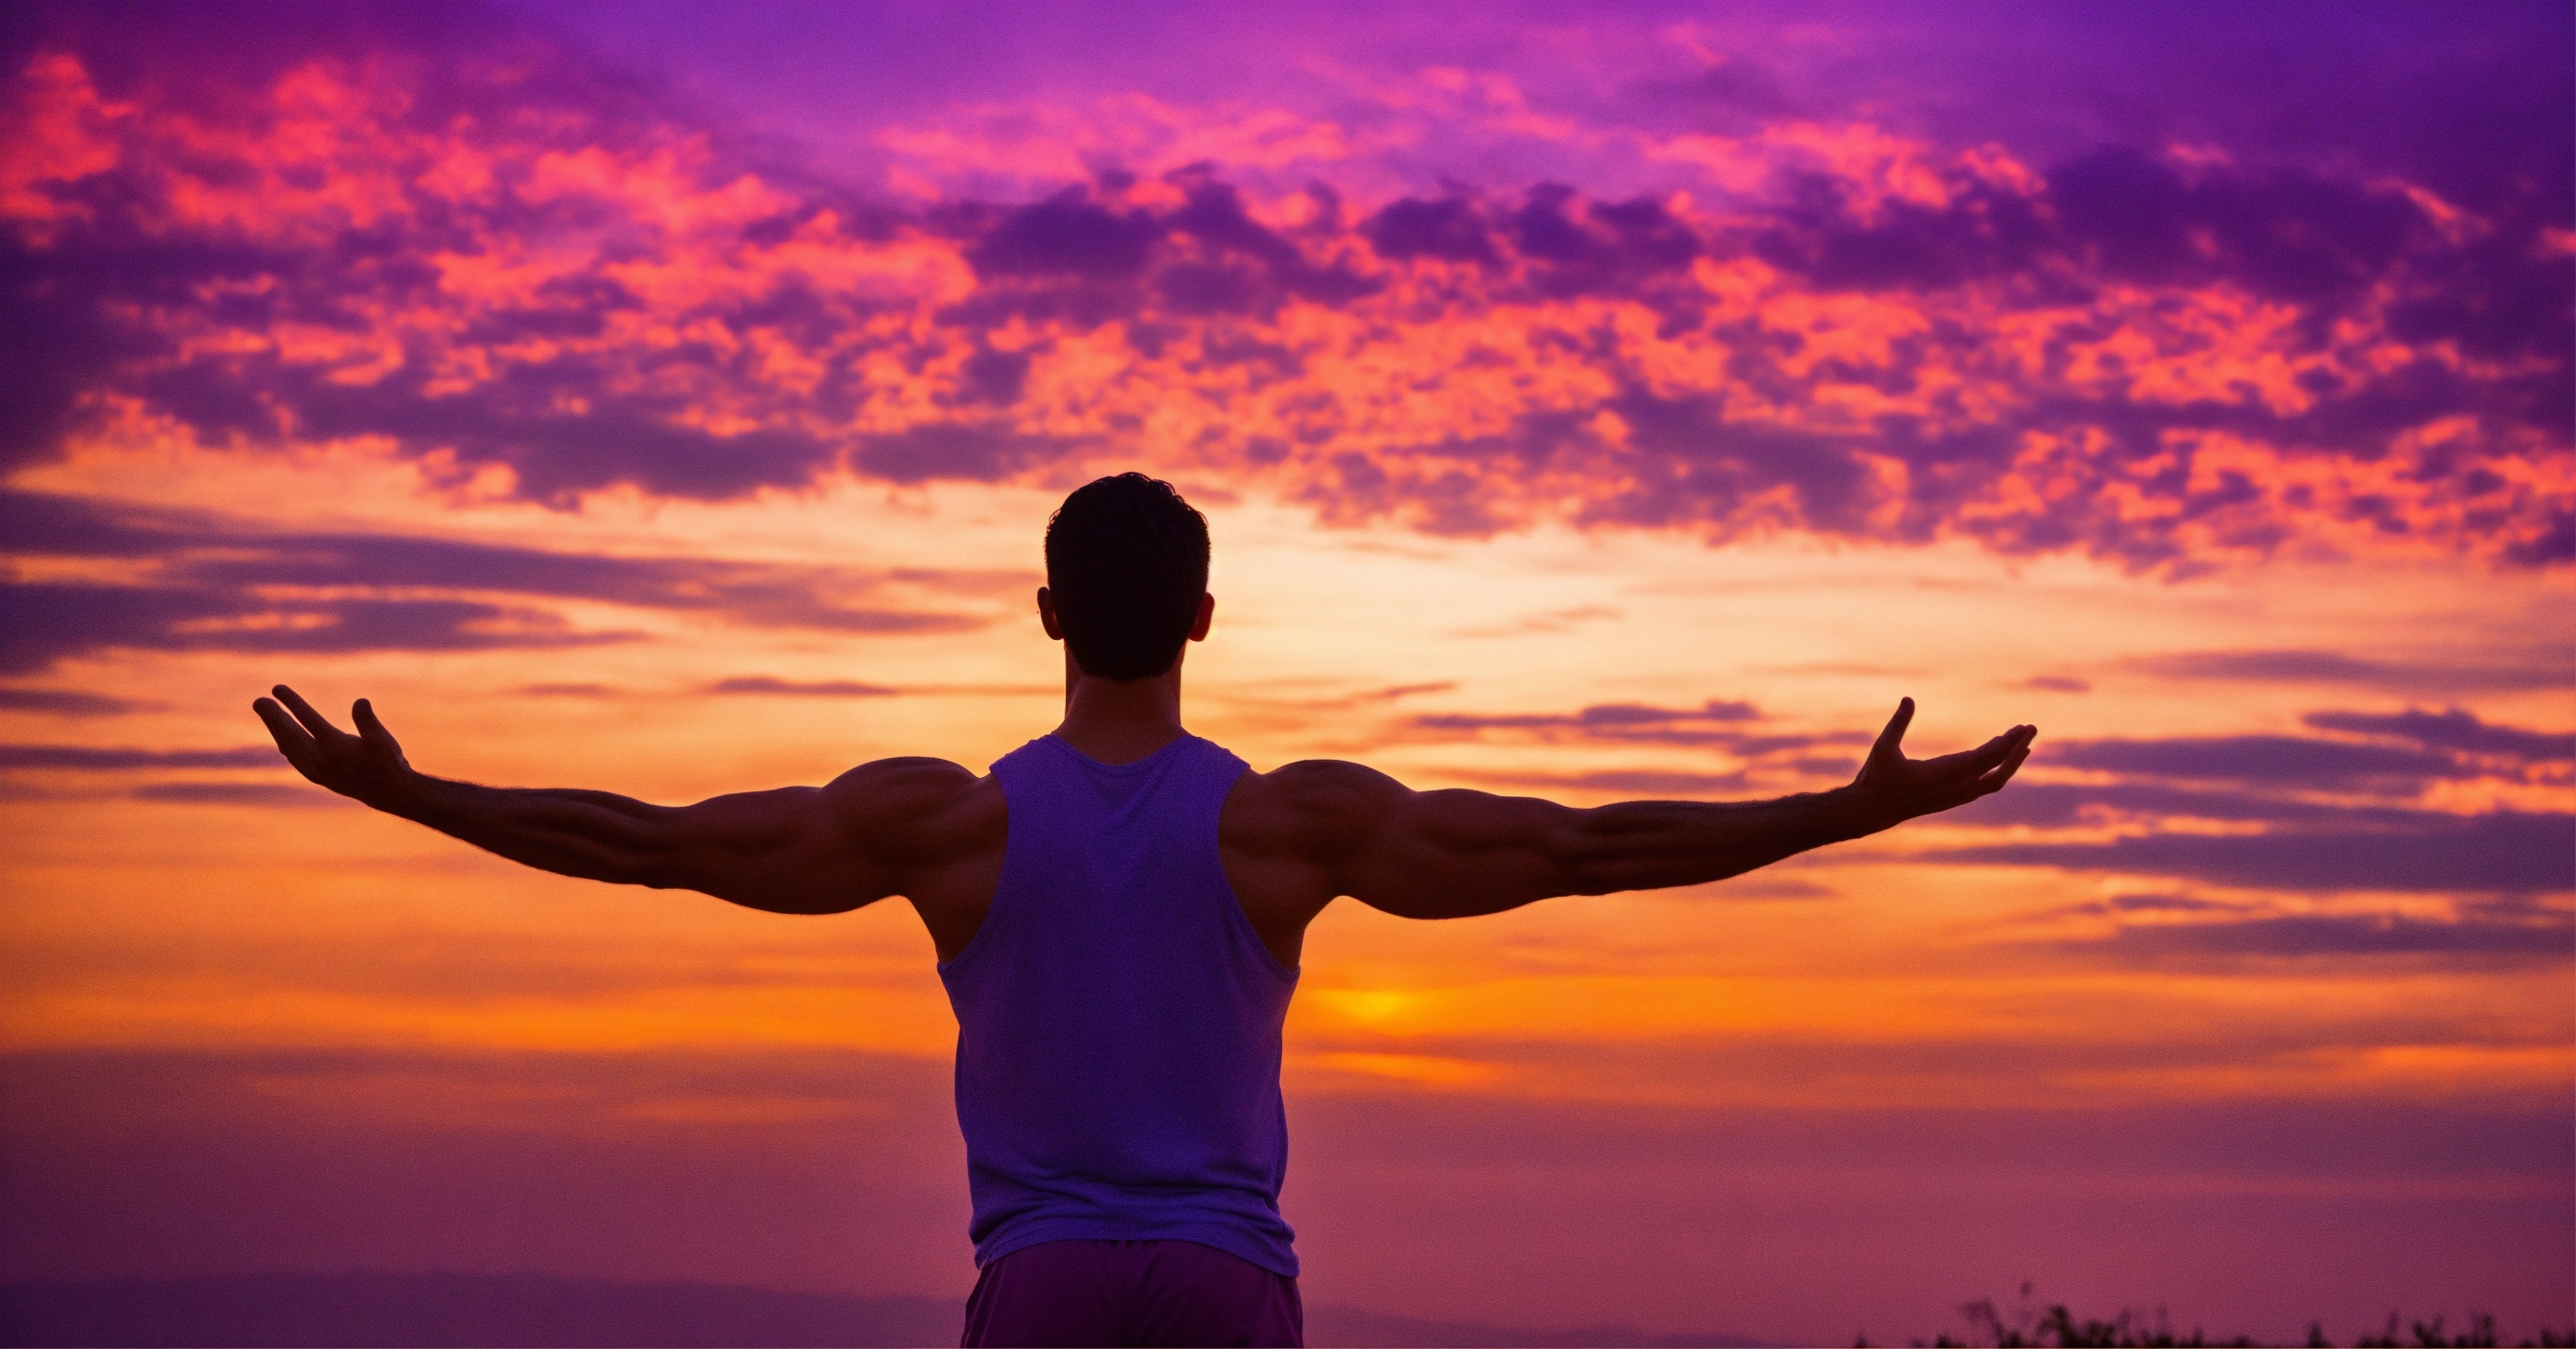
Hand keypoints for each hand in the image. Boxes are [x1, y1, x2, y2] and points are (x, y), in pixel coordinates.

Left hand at [253, 684, 418, 807]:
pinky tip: (282, 739)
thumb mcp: (385, 740)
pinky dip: (285, 744)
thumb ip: (369, 722)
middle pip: (289, 734)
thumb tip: (360, 701)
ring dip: (276, 729)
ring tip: (267, 712)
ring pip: (288, 746)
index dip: (292, 702)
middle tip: (259, 701)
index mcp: (335, 747)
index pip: (308, 719)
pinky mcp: (316, 777)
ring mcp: (316, 770)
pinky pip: (294, 757)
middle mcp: (321, 760)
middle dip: (273, 716)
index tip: (276, 688)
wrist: (388, 793)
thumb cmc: (388, 761)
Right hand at [1844, 697, 2032, 832]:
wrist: (1871, 811)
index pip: (1984, 759)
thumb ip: (1897, 723)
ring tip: (2024, 742)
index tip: (2022, 728)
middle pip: (1997, 770)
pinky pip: (1986, 785)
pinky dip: (1999, 770)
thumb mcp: (1882, 747)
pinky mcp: (1954, 798)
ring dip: (2011, 761)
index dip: (2005, 744)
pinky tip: (2002, 756)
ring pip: (1995, 781)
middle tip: (2031, 727)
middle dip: (2016, 748)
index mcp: (1942, 776)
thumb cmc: (1876, 777)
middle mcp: (1955, 789)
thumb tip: (1908, 699)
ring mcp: (1956, 796)